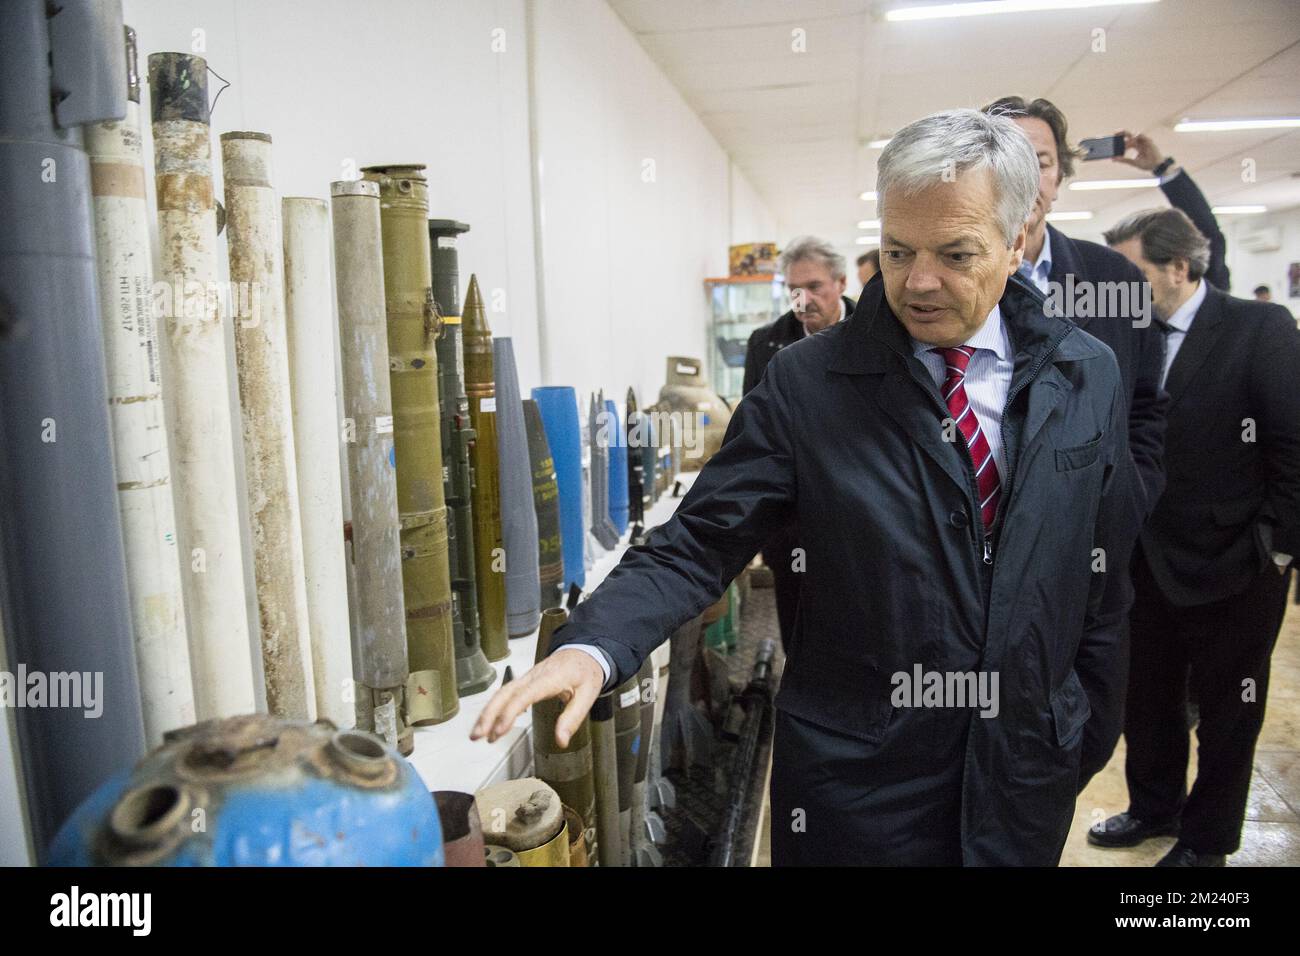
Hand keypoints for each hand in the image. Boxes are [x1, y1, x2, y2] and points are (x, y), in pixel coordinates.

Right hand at [469, 648, 605, 746]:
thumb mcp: (588, 695)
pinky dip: (494, 708)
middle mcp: (534, 676)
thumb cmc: (586, 672)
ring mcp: (527, 677)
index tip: (499, 731)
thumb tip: (561, 741)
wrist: (583, 652)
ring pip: (501, 693)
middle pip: (505, 693)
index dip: (509, 713)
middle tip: (478, 735)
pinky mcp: (524, 681)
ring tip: (478, 735)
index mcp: (550, 678)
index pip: (524, 695)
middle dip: (488, 714)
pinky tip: (490, 724)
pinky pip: (505, 693)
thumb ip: (573, 718)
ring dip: (487, 713)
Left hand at [1114, 131, 1164, 171]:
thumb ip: (1124, 160)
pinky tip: (1133, 139)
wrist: (1156, 166)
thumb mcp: (1133, 162)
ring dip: (1129, 137)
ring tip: (1123, 142)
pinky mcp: (1149, 142)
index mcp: (1135, 146)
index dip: (1119, 140)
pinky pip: (1142, 136)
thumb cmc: (1145, 164)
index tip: (1111, 140)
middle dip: (1122, 133)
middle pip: (1129, 135)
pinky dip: (1137, 137)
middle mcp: (1139, 143)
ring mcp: (1144, 142)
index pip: (1126, 141)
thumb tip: (1113, 159)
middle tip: (1114, 133)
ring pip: (1135, 135)